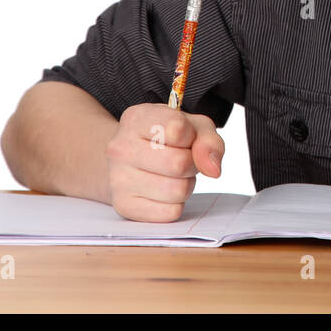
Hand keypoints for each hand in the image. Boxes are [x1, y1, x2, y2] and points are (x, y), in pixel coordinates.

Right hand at [105, 103, 224, 221]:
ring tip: (172, 175)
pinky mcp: (124, 206)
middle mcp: (120, 147)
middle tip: (182, 160)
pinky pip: (170, 212)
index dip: (191, 137)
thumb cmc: (167, 140)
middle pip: (179, 164)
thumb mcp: (194, 127)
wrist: (131, 160)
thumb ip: (209, 142)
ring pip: (177, 190)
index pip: (178, 129)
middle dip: (191, 164)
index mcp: (136, 118)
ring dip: (185, 185)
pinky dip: (175, 204)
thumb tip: (212, 169)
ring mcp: (118, 178)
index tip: (183, 138)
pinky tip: (163, 191)